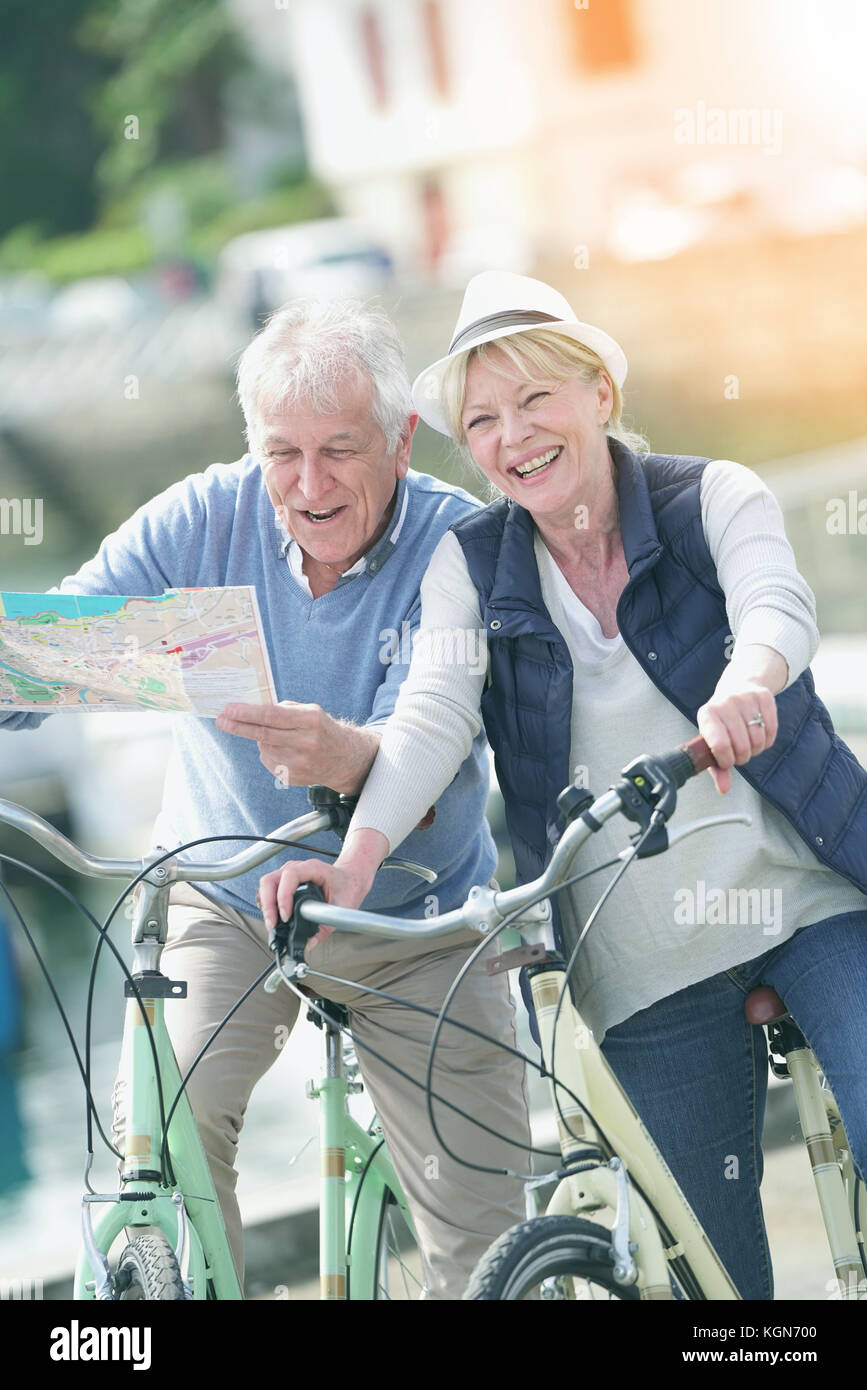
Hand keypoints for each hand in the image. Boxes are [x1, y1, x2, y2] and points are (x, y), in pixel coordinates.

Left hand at [215, 701, 379, 793]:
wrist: (344, 758)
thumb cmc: (322, 729)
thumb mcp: (309, 711)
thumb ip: (283, 709)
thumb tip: (252, 710)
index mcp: (310, 721)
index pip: (271, 716)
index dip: (247, 713)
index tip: (228, 710)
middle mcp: (306, 742)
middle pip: (263, 734)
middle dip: (238, 726)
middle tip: (221, 720)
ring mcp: (300, 763)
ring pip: (264, 748)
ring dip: (261, 740)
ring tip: (277, 737)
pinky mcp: (294, 777)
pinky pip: (269, 761)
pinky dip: (269, 753)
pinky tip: (285, 751)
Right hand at [257, 857, 375, 948]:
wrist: (349, 878)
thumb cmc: (347, 887)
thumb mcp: (342, 907)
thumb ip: (325, 928)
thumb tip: (308, 943)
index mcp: (313, 868)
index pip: (290, 877)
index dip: (284, 897)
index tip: (286, 917)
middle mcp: (297, 868)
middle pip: (271, 880)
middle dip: (269, 905)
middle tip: (273, 924)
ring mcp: (288, 872)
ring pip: (266, 884)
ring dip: (266, 905)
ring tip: (272, 923)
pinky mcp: (284, 880)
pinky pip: (268, 888)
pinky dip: (267, 903)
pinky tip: (273, 916)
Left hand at [696, 679, 777, 794]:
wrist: (737, 687)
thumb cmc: (722, 721)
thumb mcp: (712, 741)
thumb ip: (717, 767)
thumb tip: (724, 789)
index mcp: (707, 714)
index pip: (720, 745)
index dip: (727, 760)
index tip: (727, 761)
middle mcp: (726, 703)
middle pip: (742, 746)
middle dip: (742, 757)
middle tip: (738, 752)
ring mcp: (745, 697)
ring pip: (758, 740)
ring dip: (755, 749)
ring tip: (747, 743)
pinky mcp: (764, 696)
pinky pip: (772, 731)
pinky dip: (767, 740)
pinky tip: (759, 735)